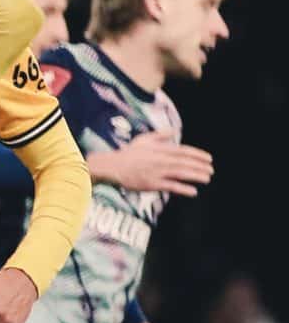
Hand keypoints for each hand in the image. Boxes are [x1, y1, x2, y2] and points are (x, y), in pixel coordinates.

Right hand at [91, 136, 213, 196]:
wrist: (112, 167)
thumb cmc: (127, 154)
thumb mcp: (143, 140)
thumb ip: (160, 135)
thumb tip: (174, 131)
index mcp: (160, 149)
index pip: (184, 151)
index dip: (198, 155)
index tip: (208, 158)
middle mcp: (161, 160)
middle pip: (186, 162)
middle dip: (200, 166)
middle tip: (211, 170)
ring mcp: (157, 172)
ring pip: (181, 173)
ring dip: (196, 176)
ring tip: (207, 178)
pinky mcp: (152, 184)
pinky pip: (171, 186)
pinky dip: (183, 189)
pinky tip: (193, 191)